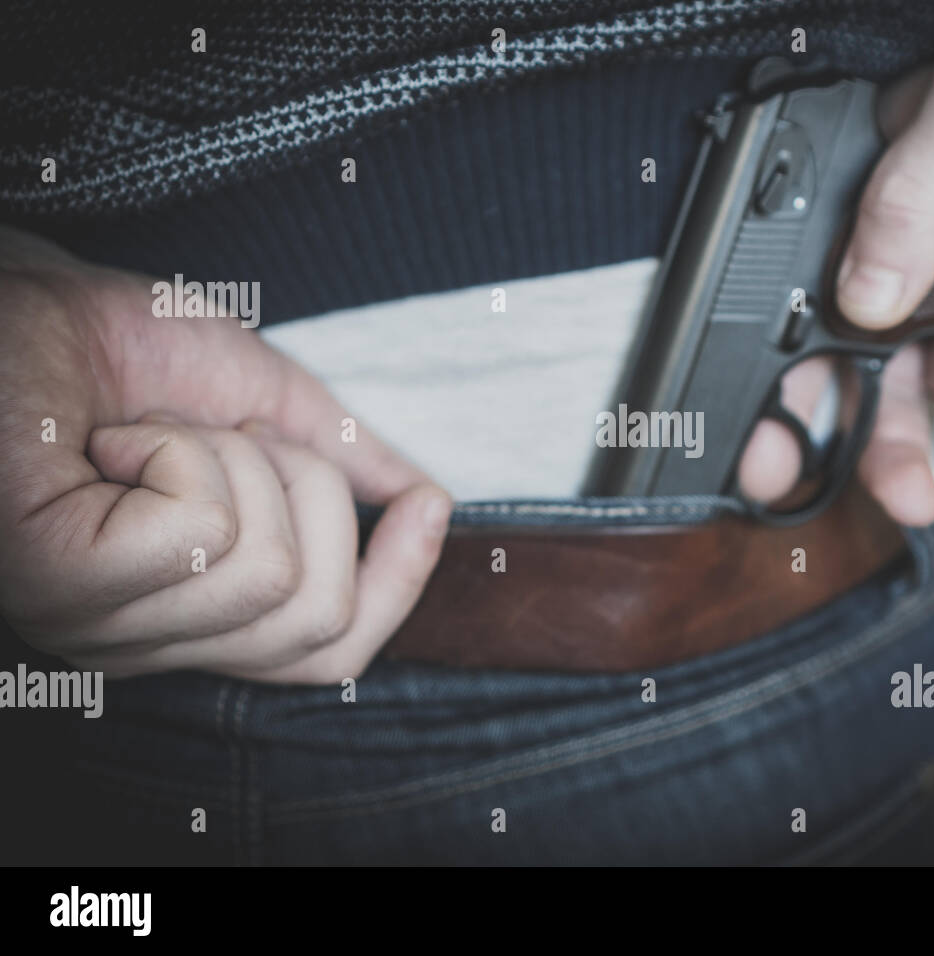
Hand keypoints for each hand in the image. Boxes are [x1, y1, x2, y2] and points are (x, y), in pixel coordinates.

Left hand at [0, 227, 449, 681]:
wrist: (24, 299)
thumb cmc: (125, 348)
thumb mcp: (270, 405)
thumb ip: (348, 462)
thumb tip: (429, 500)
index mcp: (193, 615)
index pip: (330, 658)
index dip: (399, 586)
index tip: (427, 503)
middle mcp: (146, 644)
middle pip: (319, 617)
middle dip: (310, 490)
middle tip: (230, 433)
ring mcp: (98, 626)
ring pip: (268, 571)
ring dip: (236, 461)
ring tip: (160, 431)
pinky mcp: (64, 582)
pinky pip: (204, 532)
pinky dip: (182, 453)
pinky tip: (116, 441)